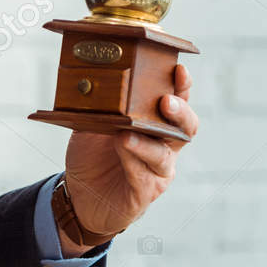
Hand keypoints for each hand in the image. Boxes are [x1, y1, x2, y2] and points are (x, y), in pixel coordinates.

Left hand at [63, 62, 197, 242]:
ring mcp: (157, 170)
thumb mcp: (91, 125)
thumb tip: (89, 82)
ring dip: (148, 142)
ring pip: (163, 155)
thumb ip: (98, 107)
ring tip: (128, 132)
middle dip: (179, 112)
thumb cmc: (93, 156)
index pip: (177, 101)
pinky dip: (133, 161)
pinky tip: (123, 148)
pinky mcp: (144, 191)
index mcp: (156, 123)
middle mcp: (164, 146)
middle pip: (185, 128)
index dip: (182, 86)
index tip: (178, 70)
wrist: (81, 196)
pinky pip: (143, 176)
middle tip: (166, 101)